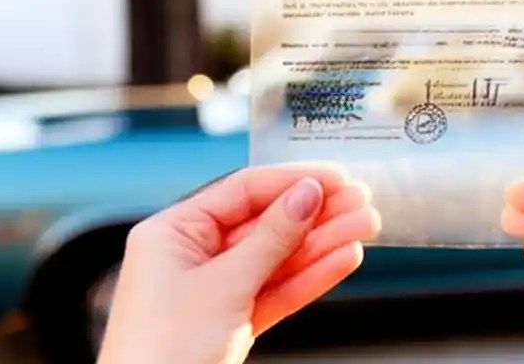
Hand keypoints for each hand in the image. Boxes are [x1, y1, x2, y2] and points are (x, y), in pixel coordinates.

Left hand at [98, 164, 381, 363]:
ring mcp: (214, 291)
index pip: (242, 191)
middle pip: (265, 223)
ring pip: (278, 258)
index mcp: (171, 233)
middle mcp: (191, 256)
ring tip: (364, 228)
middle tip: (359, 202)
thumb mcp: (222, 285)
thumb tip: (304, 196)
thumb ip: (270, 238)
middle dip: (316, 214)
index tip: (334, 177)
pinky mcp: (232, 322)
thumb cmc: (159, 353)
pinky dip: (310, 277)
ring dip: (323, 243)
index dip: (292, 181)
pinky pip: (277, 290)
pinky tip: (342, 260)